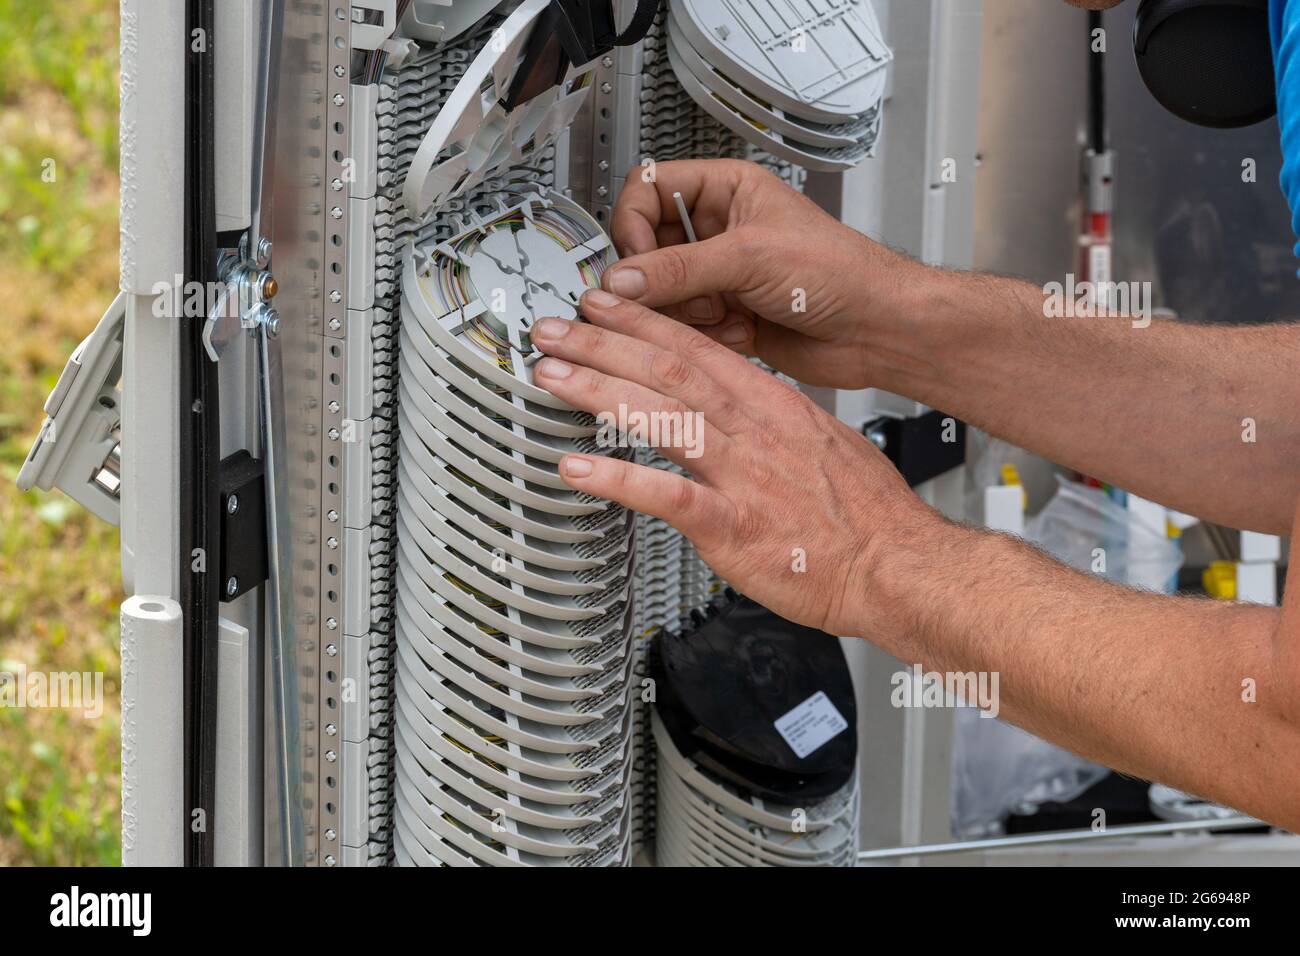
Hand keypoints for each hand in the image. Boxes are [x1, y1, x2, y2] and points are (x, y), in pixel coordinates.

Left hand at [529, 288, 936, 636]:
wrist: (900, 565)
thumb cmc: (869, 516)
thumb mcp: (823, 445)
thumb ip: (773, 427)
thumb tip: (740, 419)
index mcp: (775, 405)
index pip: (698, 348)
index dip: (643, 322)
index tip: (604, 303)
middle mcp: (754, 429)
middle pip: (668, 369)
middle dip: (604, 343)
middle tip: (555, 328)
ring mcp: (742, 475)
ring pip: (660, 417)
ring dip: (598, 391)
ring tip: (552, 375)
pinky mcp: (733, 525)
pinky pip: (665, 496)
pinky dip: (616, 480)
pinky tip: (575, 470)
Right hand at [604, 158, 929, 389]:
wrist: (876, 330)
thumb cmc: (841, 272)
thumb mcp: (750, 256)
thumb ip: (677, 268)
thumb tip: (621, 277)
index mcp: (727, 190)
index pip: (647, 190)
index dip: (634, 224)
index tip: (639, 259)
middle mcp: (719, 231)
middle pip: (648, 248)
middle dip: (658, 278)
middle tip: (672, 295)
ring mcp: (720, 277)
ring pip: (662, 293)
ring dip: (684, 310)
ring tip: (718, 313)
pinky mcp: (725, 318)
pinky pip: (684, 326)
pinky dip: (702, 334)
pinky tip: (737, 331)